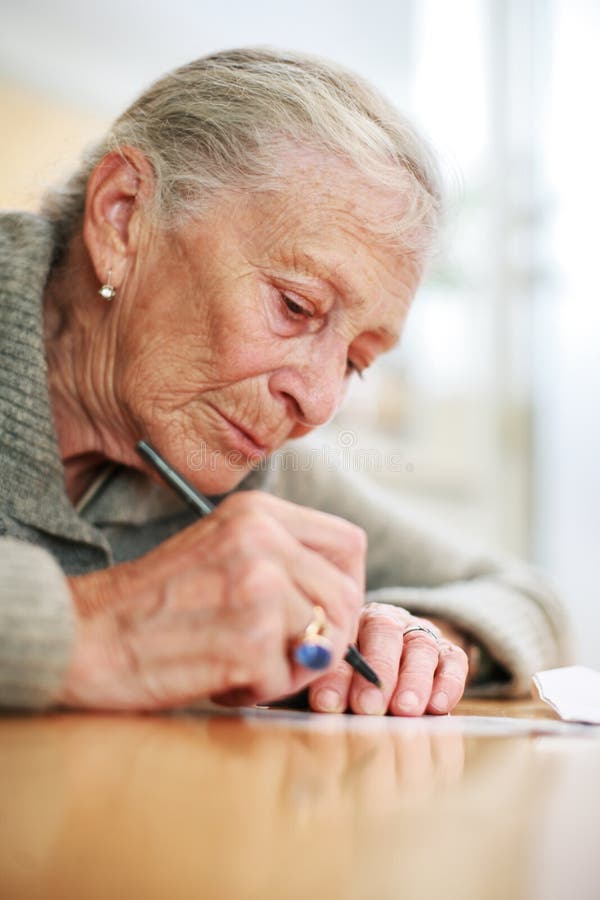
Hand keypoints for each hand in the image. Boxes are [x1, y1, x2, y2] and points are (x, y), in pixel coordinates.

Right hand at [60, 491, 365, 710]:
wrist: (86, 633)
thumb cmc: (152, 600)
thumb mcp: (220, 548)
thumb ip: (281, 560)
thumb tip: (342, 601)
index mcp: (258, 512)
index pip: (349, 544)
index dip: (347, 585)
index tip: (326, 613)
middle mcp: (263, 540)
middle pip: (347, 598)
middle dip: (327, 638)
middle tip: (283, 654)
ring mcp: (257, 589)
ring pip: (324, 642)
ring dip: (289, 669)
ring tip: (242, 663)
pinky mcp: (247, 641)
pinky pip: (287, 679)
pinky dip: (258, 690)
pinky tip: (220, 677)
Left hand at [308, 603, 468, 715]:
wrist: (390, 664)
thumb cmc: (352, 681)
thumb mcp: (334, 681)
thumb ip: (328, 690)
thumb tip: (323, 710)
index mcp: (350, 621)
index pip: (343, 640)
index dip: (335, 675)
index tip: (328, 704)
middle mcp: (387, 621)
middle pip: (384, 633)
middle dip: (377, 673)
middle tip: (369, 706)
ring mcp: (420, 634)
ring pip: (420, 646)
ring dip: (413, 680)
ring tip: (405, 710)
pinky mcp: (448, 652)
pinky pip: (454, 660)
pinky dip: (448, 683)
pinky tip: (437, 707)